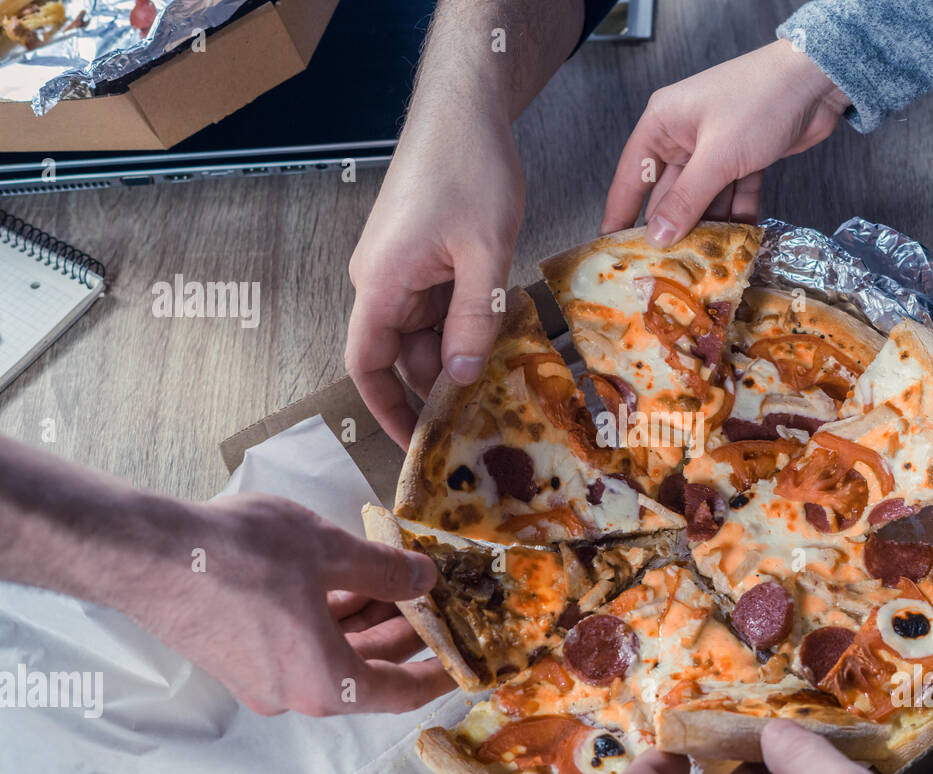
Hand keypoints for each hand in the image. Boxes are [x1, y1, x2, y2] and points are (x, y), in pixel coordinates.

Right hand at [117, 493, 454, 716]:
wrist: (146, 553)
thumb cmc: (239, 556)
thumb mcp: (330, 552)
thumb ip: (386, 571)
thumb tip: (425, 580)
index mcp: (325, 683)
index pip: (400, 690)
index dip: (438, 672)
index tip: (466, 660)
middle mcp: (294, 693)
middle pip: (368, 669)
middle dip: (405, 631)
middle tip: (437, 596)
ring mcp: (262, 677)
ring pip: (334, 650)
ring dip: (368, 617)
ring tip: (398, 575)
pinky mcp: (238, 654)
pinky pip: (302, 641)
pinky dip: (331, 614)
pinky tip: (348, 576)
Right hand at [346, 112, 523, 446]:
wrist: (463, 108)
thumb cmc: (468, 166)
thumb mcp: (486, 252)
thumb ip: (475, 318)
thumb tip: (462, 375)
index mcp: (381, 282)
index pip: (367, 364)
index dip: (386, 409)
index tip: (414, 444)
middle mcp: (381, 280)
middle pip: (402, 354)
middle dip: (439, 386)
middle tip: (484, 420)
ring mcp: (402, 269)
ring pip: (425, 333)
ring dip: (459, 353)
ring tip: (503, 382)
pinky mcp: (421, 257)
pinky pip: (439, 307)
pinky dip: (466, 325)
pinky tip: (502, 337)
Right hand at [602, 40, 850, 244]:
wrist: (817, 79)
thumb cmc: (760, 101)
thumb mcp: (717, 156)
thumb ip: (686, 200)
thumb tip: (657, 237)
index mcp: (663, 124)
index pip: (632, 177)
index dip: (621, 214)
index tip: (613, 248)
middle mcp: (683, 136)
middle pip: (669, 193)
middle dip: (673, 228)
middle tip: (667, 267)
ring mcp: (714, 147)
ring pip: (703, 198)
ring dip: (709, 226)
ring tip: (706, 262)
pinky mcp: (742, 157)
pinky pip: (732, 193)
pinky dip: (737, 213)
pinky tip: (741, 239)